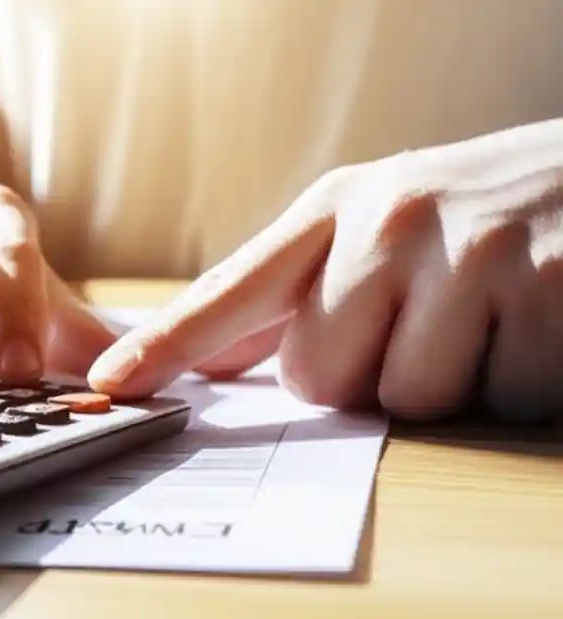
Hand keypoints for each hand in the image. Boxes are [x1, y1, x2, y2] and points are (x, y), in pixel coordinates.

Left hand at [89, 120, 562, 422]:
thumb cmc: (484, 214)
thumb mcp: (380, 227)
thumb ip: (300, 294)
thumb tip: (212, 363)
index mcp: (340, 206)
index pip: (234, 288)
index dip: (168, 344)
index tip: (112, 385)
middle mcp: (393, 220)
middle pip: (317, 377)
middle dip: (365, 378)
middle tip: (423, 324)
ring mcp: (474, 251)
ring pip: (408, 400)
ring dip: (448, 385)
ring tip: (488, 319)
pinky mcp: (549, 290)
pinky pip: (498, 400)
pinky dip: (519, 383)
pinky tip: (537, 326)